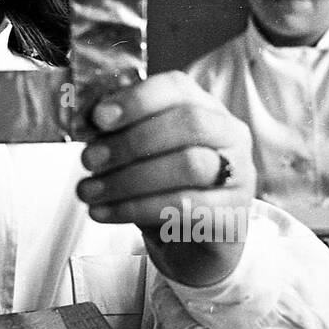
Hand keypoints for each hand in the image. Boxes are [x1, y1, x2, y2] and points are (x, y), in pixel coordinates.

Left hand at [75, 71, 256, 286]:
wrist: (189, 242)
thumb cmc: (162, 187)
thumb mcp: (140, 153)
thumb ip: (120, 132)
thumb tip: (89, 122)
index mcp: (204, 107)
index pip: (177, 87)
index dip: (137, 100)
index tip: (99, 118)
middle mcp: (229, 135)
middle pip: (188, 124)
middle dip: (131, 141)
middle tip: (89, 160)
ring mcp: (238, 175)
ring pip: (189, 165)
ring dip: (129, 179)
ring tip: (90, 191)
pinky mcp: (232, 215)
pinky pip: (186, 206)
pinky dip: (138, 208)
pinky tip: (107, 212)